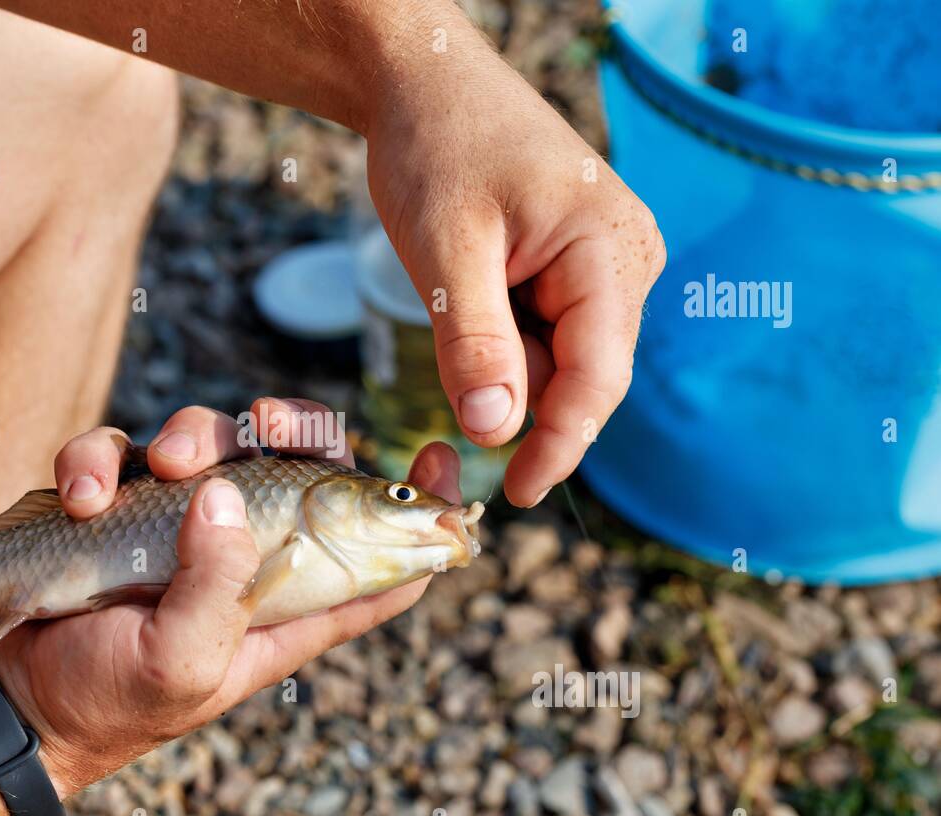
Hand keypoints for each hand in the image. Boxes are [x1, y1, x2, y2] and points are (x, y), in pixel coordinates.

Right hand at [0, 398, 461, 795]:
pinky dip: (100, 458)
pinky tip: (82, 495)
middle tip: (267, 419)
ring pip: (214, 440)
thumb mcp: (179, 664)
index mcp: (283, 605)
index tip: (441, 457)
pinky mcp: (115, 503)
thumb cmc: (108, 702)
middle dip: (296, 427)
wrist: (15, 706)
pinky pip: (120, 451)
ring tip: (164, 465)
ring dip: (193, 433)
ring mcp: (177, 523)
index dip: (418, 512)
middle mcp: (240, 555)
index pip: (376, 558)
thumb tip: (227, 495)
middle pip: (299, 469)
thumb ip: (214, 585)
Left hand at [362, 20, 665, 506]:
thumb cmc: (438, 147)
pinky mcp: (576, 270)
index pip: (599, 377)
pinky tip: (472, 295)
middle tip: (454, 373)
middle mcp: (626, 260)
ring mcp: (605, 265)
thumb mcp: (444, 249)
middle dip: (523, 399)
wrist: (427, 84)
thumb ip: (472, 343)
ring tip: (460, 294)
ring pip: (561, 360)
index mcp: (612, 249)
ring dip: (506, 366)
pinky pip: (546, 335)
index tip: (517, 493)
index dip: (559, 445)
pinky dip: (504, 343)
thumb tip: (494, 432)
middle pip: (583, 375)